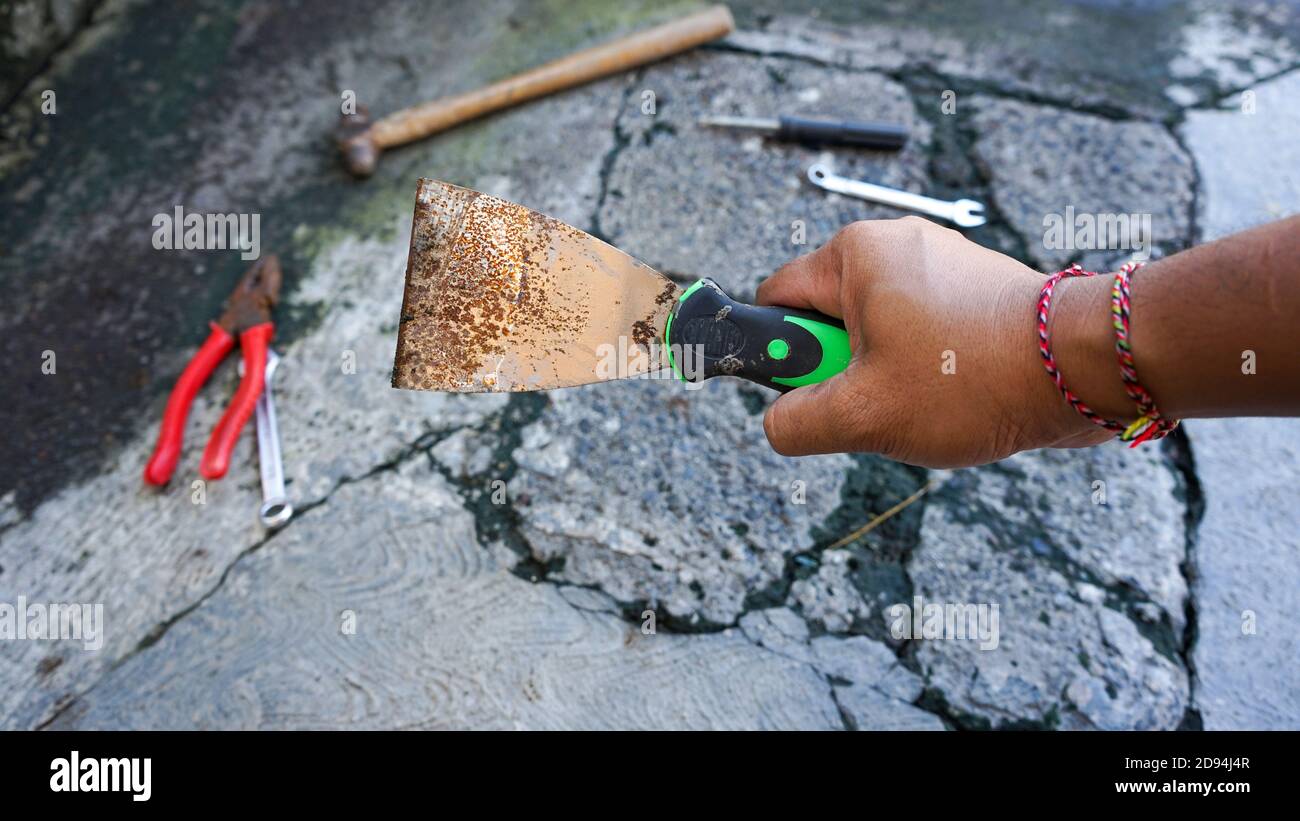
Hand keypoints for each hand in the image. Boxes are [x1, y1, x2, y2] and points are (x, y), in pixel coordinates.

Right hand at [756, 217, 1111, 466]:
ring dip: (885, 374)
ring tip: (923, 398)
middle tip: (874, 399)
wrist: (1079, 370)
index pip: (776, 299)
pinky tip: (953, 392)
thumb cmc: (974, 379)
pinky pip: (921, 332)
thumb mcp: (861, 415)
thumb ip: (795, 421)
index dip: (780, 352)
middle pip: (829, 318)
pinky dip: (925, 366)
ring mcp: (941, 262)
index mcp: (856, 254)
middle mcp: (897, 244)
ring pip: (877, 331)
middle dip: (842, 370)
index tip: (808, 387)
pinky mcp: (975, 288)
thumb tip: (777, 424)